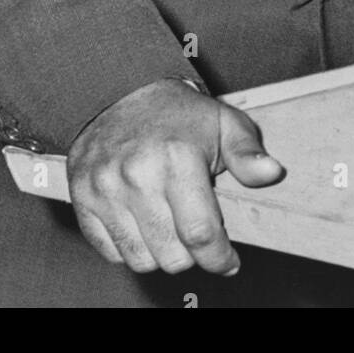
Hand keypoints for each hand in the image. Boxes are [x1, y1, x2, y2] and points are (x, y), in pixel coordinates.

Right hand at [67, 78, 283, 275]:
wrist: (118, 91)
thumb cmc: (178, 113)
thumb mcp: (222, 121)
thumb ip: (248, 152)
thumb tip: (271, 173)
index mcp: (176, 157)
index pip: (200, 233)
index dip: (220, 258)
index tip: (229, 262)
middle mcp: (136, 175)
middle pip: (172, 256)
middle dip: (192, 253)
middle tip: (196, 231)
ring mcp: (105, 188)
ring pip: (141, 260)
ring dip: (161, 252)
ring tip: (169, 224)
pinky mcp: (82, 197)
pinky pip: (111, 252)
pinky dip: (130, 246)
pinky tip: (142, 221)